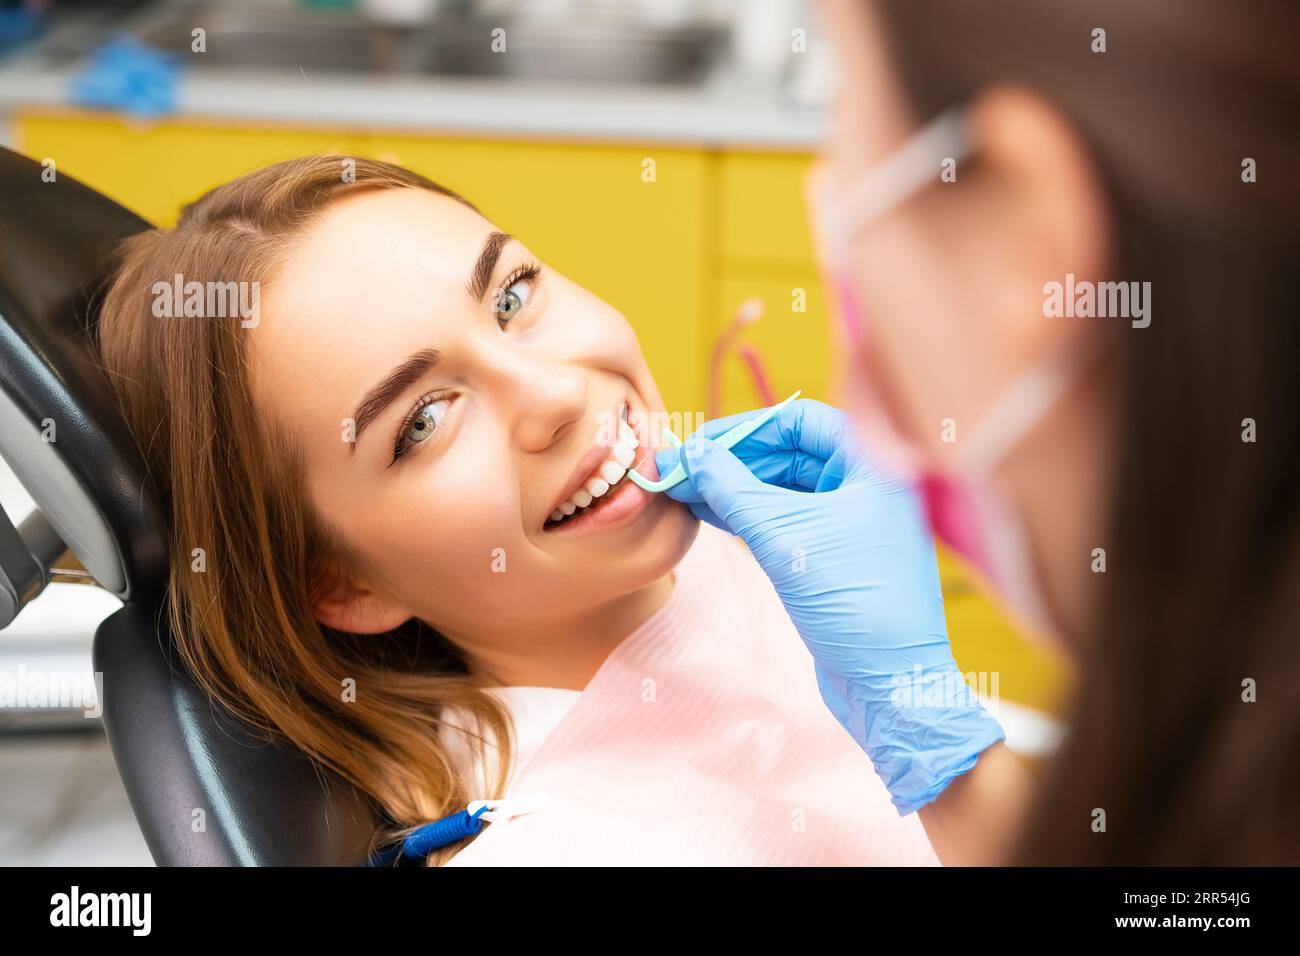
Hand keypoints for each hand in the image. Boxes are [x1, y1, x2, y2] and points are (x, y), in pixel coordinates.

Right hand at [657, 399, 1004, 812]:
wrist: (891, 687)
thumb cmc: (854, 604)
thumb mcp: (784, 539)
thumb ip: (734, 490)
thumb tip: (693, 452)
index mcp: (872, 466)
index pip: (801, 421)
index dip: (745, 428)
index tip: (699, 443)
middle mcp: (867, 486)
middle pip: (789, 452)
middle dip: (732, 460)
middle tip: (680, 468)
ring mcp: (852, 521)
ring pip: (783, 488)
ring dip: (734, 488)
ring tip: (683, 490)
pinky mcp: (836, 555)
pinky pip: (786, 520)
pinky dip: (748, 515)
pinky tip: (707, 512)